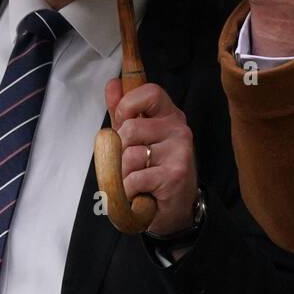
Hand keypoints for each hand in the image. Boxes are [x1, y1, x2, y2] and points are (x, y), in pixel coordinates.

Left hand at [104, 78, 198, 236]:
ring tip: (137, 181)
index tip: (123, 123)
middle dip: (120, 151)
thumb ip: (123, 111)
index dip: (128, 105)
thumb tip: (113, 83)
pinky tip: (141, 194)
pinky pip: (134, 178)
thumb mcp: (135, 138)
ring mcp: (180, 151)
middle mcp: (179, 129)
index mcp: (169, 115)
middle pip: (131, 128)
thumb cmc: (152, 171)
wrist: (173, 210)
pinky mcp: (176, 174)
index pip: (150, 92)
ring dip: (124, 175)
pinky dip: (128, 191)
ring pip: (130, 156)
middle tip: (132, 165)